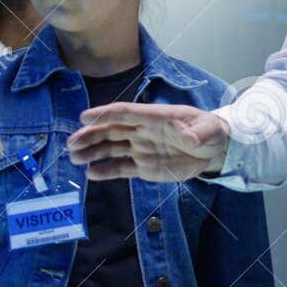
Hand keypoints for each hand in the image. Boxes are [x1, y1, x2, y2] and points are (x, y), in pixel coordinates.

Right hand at [66, 103, 228, 182]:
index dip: (105, 114)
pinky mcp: (144, 167)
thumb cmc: (210, 133)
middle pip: (112, 130)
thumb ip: (198, 134)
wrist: (214, 151)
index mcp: (154, 117)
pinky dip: (106, 171)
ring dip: (92, 152)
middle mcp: (142, 131)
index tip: (84, 117)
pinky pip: (121, 168)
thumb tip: (190, 137)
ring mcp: (141, 149)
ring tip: (74, 157)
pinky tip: (91, 174)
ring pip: (112, 149)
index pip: (126, 113)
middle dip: (91, 135)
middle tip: (71, 143)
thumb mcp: (209, 131)